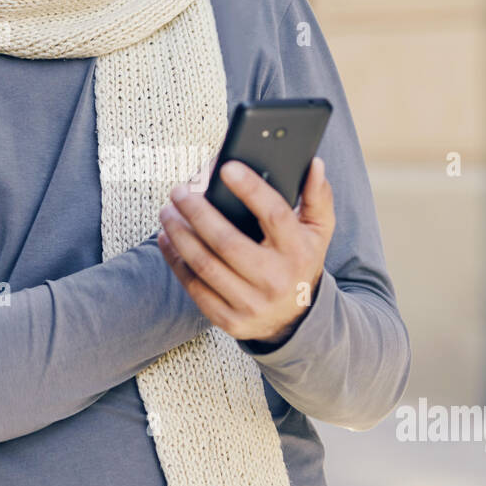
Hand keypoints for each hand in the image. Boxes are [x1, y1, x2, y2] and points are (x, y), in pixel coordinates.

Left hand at [157, 155, 334, 343]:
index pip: (274, 215)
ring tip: (168, 211)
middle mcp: (275, 280)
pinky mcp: (230, 320)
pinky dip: (175, 261)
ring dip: (180, 234)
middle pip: (226, 241)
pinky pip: (195, 288)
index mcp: (298, 252)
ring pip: (204, 265)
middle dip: (197, 212)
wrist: (295, 319)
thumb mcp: (318, 231)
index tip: (227, 168)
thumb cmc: (300, 261)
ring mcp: (251, 304)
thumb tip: (314, 165)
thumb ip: (318, 196)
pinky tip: (168, 238)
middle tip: (179, 191)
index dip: (250, 189)